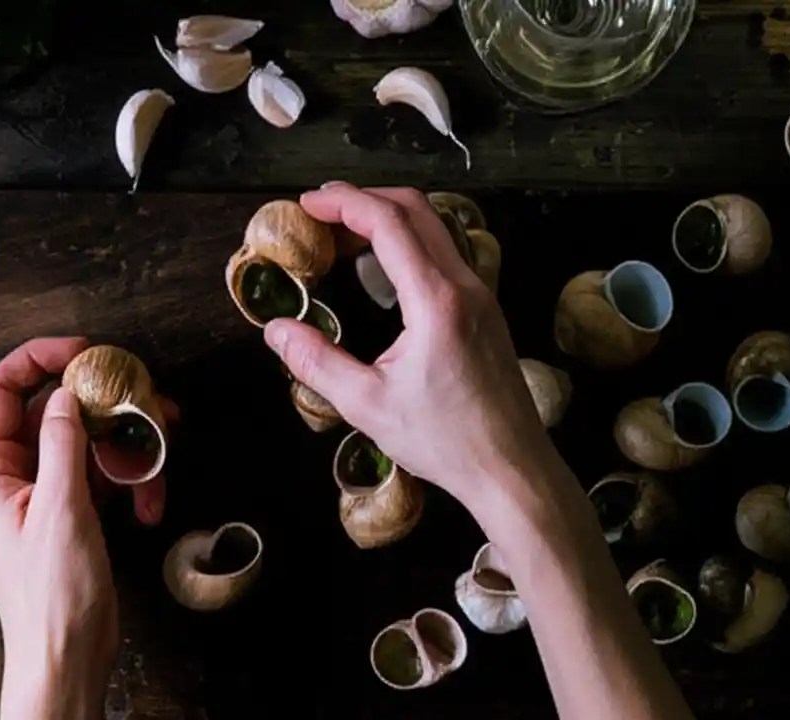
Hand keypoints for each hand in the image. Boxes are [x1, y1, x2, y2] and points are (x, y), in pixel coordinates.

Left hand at [0, 338, 168, 719]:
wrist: (68, 655)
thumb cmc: (51, 596)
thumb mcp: (60, 511)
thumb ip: (62, 445)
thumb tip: (65, 393)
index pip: (0, 389)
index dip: (37, 359)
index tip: (85, 351)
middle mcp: (14, 475)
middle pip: (52, 411)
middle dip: (101, 403)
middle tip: (144, 398)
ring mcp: (47, 492)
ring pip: (86, 441)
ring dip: (126, 444)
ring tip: (162, 451)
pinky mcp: (75, 511)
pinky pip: (102, 474)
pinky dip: (130, 478)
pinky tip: (150, 500)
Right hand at [264, 184, 556, 512]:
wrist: (512, 468)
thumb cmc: (446, 441)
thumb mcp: (367, 405)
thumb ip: (317, 362)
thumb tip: (277, 331)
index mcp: (436, 301)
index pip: (389, 223)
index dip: (344, 202)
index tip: (307, 203)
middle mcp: (464, 286)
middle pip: (415, 209)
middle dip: (364, 199)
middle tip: (320, 211)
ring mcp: (481, 295)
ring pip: (435, 227)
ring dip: (389, 217)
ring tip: (345, 234)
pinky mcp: (486, 310)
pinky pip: (446, 252)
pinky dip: (410, 240)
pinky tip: (383, 266)